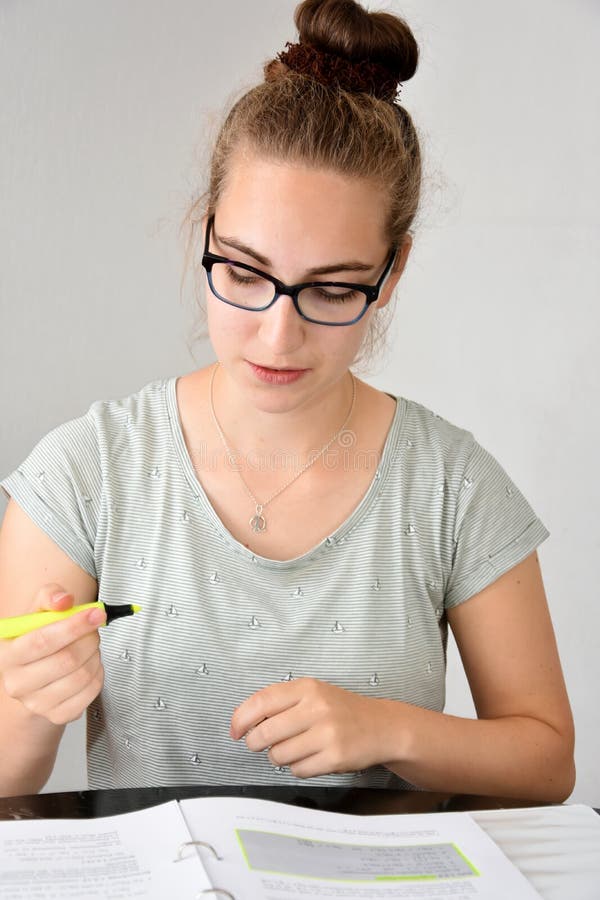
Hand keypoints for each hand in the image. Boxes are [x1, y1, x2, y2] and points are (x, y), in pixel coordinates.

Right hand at [0, 583, 104, 724]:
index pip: (42, 640)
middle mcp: (17, 683)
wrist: (35, 676)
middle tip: (94, 629)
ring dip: (95, 656)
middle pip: (66, 660)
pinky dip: (98, 674)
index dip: (73, 626)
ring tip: (90, 647)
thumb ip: (49, 597)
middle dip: (89, 639)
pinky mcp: (57, 715)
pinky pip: (90, 693)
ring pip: (81, 676)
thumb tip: (63, 600)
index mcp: (7, 654)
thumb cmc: (37, 640)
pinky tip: (90, 665)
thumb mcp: (37, 613)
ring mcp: (36, 703)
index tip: (95, 614)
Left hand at [230, 677, 391, 777]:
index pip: (261, 702)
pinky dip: (298, 768)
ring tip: (295, 749)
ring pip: (279, 755)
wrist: (382, 727)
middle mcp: (316, 708)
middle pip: (265, 733)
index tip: (235, 731)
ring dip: (279, 757)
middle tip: (261, 745)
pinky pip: (298, 771)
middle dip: (256, 743)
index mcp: (307, 688)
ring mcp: (326, 733)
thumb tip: (244, 722)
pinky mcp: (334, 757)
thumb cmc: (341, 710)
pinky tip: (311, 758)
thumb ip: (281, 703)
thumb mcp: (313, 694)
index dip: (241, 719)